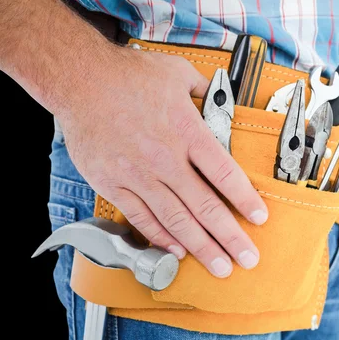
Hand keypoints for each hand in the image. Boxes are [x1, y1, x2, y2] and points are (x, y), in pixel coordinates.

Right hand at [53, 46, 267, 277]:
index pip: (225, 175)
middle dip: (231, 237)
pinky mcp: (114, 184)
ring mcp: (139, 175)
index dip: (246, 200)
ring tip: (220, 266)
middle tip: (247, 258)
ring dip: (201, 247)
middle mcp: (166, 158)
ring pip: (176, 220)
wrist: (80, 80)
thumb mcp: (177, 73)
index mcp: (187, 132)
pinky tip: (177, 251)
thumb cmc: (128, 75)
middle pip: (206, 206)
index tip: (259, 218)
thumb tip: (222, 99)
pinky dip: (161, 237)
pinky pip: (141, 218)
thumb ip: (204, 91)